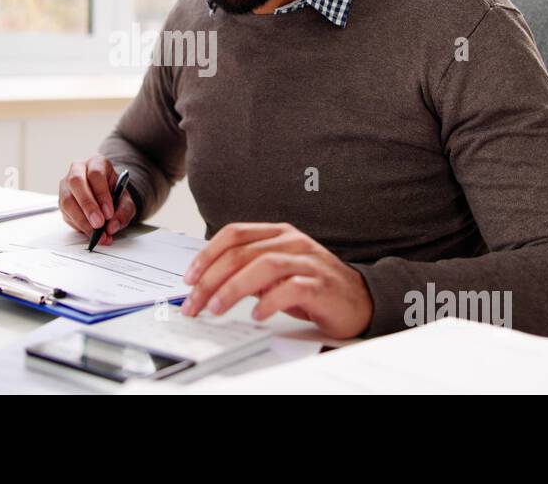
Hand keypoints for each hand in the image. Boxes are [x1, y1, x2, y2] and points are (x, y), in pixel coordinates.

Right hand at [57, 155, 135, 246]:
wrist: (107, 198)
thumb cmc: (115, 194)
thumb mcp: (126, 202)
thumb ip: (123, 212)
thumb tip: (112, 226)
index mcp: (96, 163)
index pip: (96, 174)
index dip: (101, 194)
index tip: (109, 213)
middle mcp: (78, 170)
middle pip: (76, 182)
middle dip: (88, 206)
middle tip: (99, 224)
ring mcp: (66, 184)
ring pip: (67, 199)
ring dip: (81, 219)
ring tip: (95, 232)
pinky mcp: (62, 200)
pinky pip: (66, 213)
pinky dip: (78, 225)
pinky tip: (89, 232)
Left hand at [181, 222, 372, 338]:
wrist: (358, 300)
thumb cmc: (312, 286)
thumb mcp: (274, 274)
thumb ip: (246, 272)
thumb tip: (208, 283)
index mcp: (277, 233)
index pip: (234, 234)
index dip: (207, 254)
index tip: (189, 278)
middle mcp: (292, 241)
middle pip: (242, 252)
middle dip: (211, 278)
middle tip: (194, 302)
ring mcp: (307, 261)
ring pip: (264, 266)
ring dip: (234, 287)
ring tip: (217, 307)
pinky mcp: (321, 284)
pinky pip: (291, 288)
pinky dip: (269, 301)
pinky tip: (257, 314)